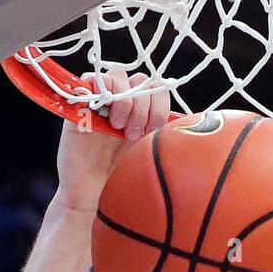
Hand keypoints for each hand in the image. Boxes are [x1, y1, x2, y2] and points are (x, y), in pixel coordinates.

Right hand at [53, 69, 170, 216]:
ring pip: (118, 76)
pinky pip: (90, 79)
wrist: (92, 195)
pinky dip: (99, 90)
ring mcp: (102, 102)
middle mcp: (123, 104)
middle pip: (141, 79)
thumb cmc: (121, 178)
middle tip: (134, 134)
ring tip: (118, 127)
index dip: (159, 106)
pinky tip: (102, 116)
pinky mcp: (80, 105)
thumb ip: (164, 136)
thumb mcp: (149, 155)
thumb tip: (192, 121)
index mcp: (142, 113)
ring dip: (124, 100)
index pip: (158, 89)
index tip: (152, 131)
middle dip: (143, 106)